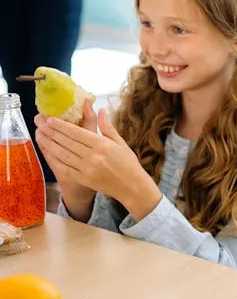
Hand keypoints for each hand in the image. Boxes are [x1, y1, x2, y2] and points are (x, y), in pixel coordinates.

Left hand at [35, 108, 160, 218]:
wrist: (132, 187)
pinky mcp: (83, 179)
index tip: (51, 120)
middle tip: (41, 125)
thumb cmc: (129, 164)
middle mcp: (93, 156)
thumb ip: (108, 127)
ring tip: (40, 136)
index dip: (62, 126)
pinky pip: (65, 167)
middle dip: (53, 133)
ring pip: (63, 154)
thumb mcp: (121, 143)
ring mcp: (87, 169)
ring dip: (50, 144)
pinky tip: (48, 152)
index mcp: (102, 145)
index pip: (77, 132)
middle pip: (67, 142)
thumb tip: (101, 110)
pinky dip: (54, 159)